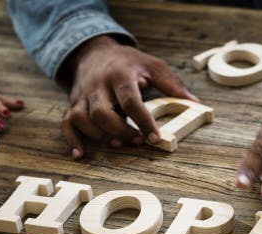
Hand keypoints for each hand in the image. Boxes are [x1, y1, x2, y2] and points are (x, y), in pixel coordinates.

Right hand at [64, 36, 197, 158]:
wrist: (95, 52)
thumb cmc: (128, 63)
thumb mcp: (153, 65)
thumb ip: (172, 84)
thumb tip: (195, 102)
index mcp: (120, 74)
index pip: (131, 101)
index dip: (143, 121)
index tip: (155, 138)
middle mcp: (98, 85)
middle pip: (102, 113)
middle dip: (120, 132)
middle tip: (138, 141)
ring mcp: (83, 95)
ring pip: (83, 119)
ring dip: (100, 137)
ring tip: (117, 145)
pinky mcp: (74, 104)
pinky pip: (66, 123)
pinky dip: (71, 140)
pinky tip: (80, 154)